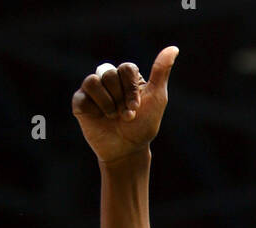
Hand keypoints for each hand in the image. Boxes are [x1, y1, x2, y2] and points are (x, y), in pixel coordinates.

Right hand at [72, 47, 178, 165]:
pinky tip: (100, 118)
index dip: (131, 89)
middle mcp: (108, 79)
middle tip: (126, 116)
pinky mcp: (81, 102)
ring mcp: (93, 90)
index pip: (126, 68)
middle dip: (120, 99)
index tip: (137, 107)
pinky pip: (82, 96)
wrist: (128, 151)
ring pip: (94, 81)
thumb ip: (161, 73)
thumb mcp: (157, 99)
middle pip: (109, 74)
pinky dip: (94, 109)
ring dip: (108, 104)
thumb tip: (174, 48)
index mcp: (126, 76)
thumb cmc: (143, 126)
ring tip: (113, 118)